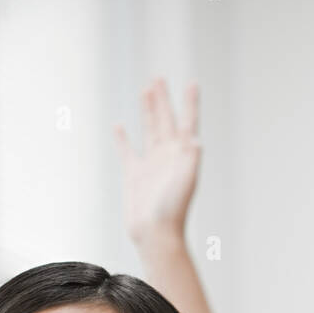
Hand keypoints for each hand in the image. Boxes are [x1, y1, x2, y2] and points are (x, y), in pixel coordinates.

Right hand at [113, 78, 200, 247]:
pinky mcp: (134, 175)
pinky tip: (119, 126)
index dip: (190, 103)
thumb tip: (194, 138)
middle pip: (166, 119)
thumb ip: (190, 158)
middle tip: (159, 78)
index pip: (187, 121)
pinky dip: (123, 139)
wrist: (155, 234)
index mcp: (182, 154)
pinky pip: (127, 151)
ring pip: (149, 129)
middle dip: (163, 99)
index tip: (192, 83)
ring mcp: (151, 164)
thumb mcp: (186, 180)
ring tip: (145, 91)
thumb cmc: (173, 210)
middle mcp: (168, 155)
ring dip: (148, 110)